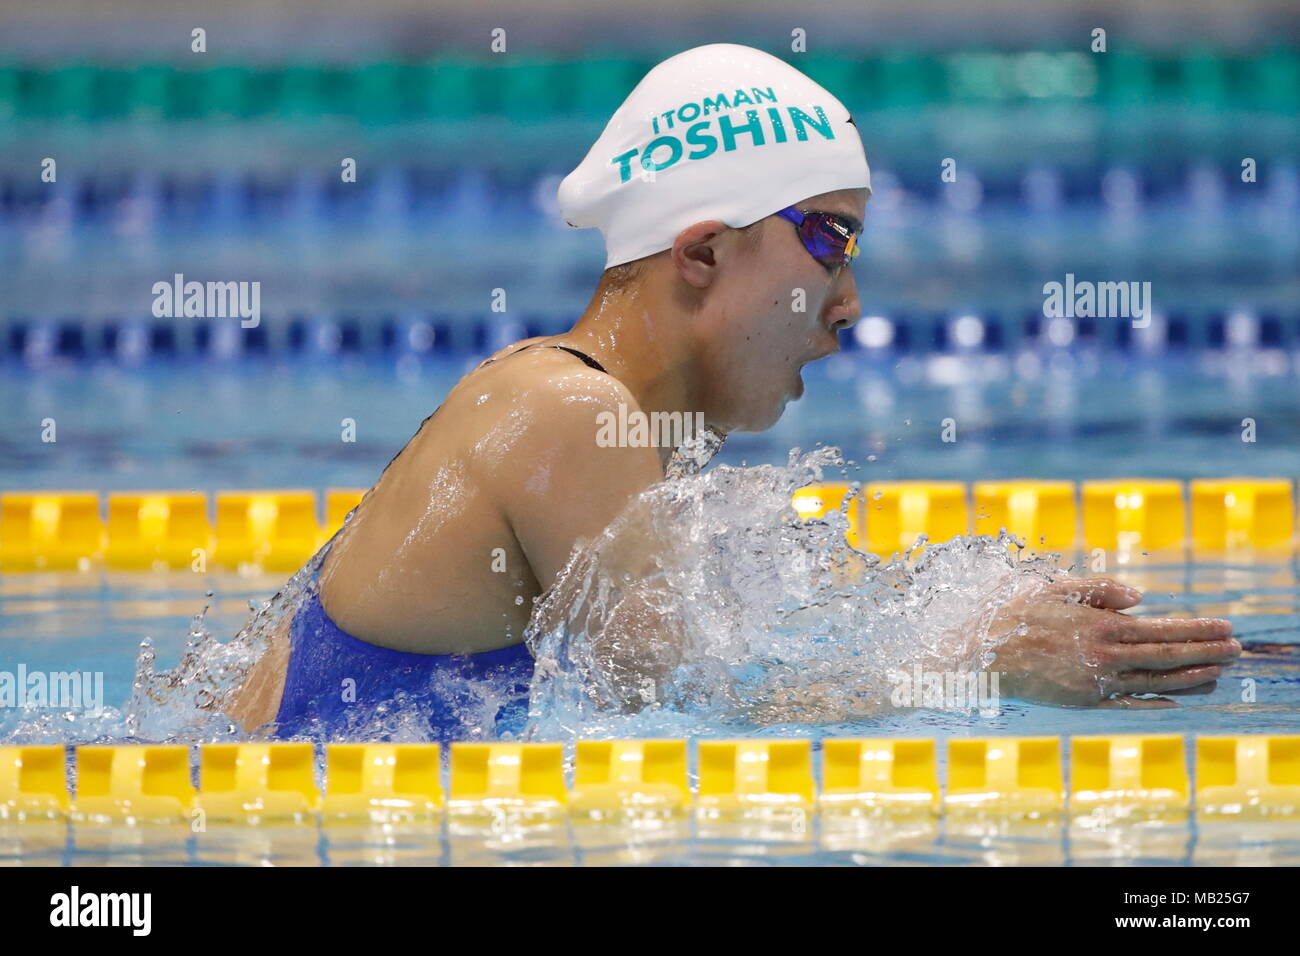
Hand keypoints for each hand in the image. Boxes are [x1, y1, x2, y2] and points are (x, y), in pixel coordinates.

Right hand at [989, 576, 1239, 708]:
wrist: (980, 654)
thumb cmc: (1013, 615)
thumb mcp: (1054, 589)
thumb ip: (1099, 590)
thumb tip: (1140, 599)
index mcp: (1100, 625)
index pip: (1161, 628)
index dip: (1196, 629)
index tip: (1225, 626)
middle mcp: (1104, 655)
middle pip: (1166, 656)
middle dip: (1206, 652)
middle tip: (1237, 650)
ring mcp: (1096, 681)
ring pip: (1154, 682)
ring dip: (1191, 678)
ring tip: (1219, 674)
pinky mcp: (1084, 701)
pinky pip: (1130, 703)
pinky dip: (1157, 701)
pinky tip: (1177, 699)